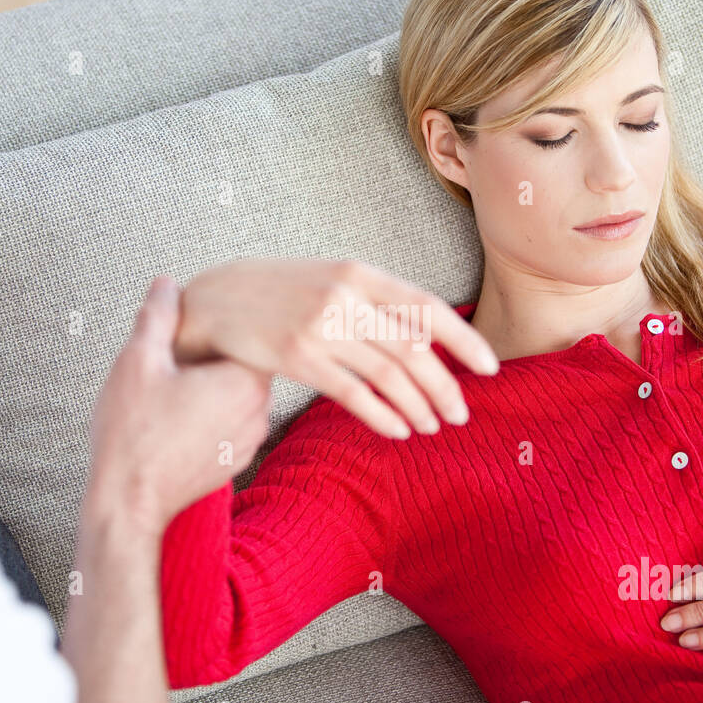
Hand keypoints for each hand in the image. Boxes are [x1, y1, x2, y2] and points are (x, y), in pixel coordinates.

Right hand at [83, 276, 271, 534]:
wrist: (128, 502)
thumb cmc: (133, 433)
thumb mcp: (139, 361)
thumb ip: (159, 318)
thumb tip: (167, 285)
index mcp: (246, 381)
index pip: (250, 335)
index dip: (220, 325)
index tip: (193, 327)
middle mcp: (260, 411)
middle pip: (246, 364)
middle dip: (214, 355)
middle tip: (176, 355)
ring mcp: (251, 440)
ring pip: (238, 394)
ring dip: (213, 385)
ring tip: (172, 387)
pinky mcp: (236, 461)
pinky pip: (231, 422)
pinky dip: (211, 413)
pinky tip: (176, 416)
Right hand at [174, 258, 498, 439]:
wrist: (212, 299)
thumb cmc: (279, 293)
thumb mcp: (330, 280)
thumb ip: (374, 302)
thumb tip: (428, 339)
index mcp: (359, 272)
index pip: (428, 307)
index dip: (464, 340)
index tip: (490, 368)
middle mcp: (344, 296)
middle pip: (414, 347)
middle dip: (445, 386)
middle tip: (461, 414)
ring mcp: (320, 326)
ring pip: (388, 374)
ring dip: (418, 406)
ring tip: (433, 427)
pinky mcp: (296, 356)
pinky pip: (352, 393)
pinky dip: (382, 415)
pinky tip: (398, 431)